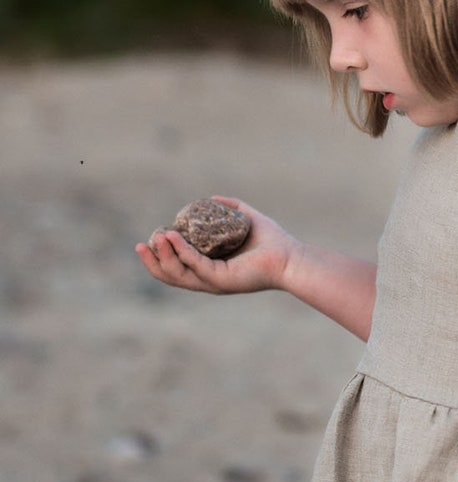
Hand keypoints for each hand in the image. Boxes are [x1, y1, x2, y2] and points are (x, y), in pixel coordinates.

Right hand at [135, 195, 297, 295]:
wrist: (291, 257)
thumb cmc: (272, 241)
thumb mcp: (244, 219)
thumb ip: (229, 208)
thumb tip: (211, 199)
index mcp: (210, 269)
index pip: (176, 267)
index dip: (159, 256)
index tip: (149, 238)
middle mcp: (209, 279)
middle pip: (170, 275)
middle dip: (152, 260)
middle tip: (141, 243)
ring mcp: (214, 282)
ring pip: (178, 274)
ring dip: (163, 256)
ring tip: (155, 237)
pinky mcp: (222, 280)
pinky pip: (196, 266)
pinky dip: (182, 251)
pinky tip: (173, 236)